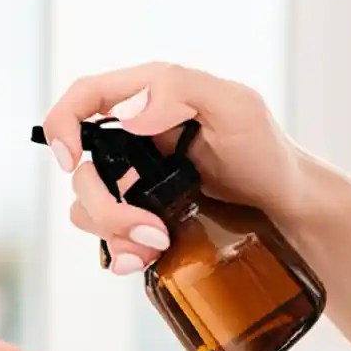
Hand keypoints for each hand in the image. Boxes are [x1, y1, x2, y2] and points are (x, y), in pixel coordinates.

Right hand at [42, 62, 316, 274]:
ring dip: (115, 234)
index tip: (71, 161)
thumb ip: (179, 89)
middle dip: (106, 207)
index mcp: (148, 98)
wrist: (287, 210)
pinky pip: (106, 235)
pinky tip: (144, 260)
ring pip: (87, 208)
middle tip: (150, 230)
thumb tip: (128, 115)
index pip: (84, 98)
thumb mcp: (236, 106)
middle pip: (81, 170)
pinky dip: (120, 252)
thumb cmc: (267, 152)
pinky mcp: (138, 213)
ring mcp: (132, 179)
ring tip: (158, 247)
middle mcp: (132, 138)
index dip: (62, 125)